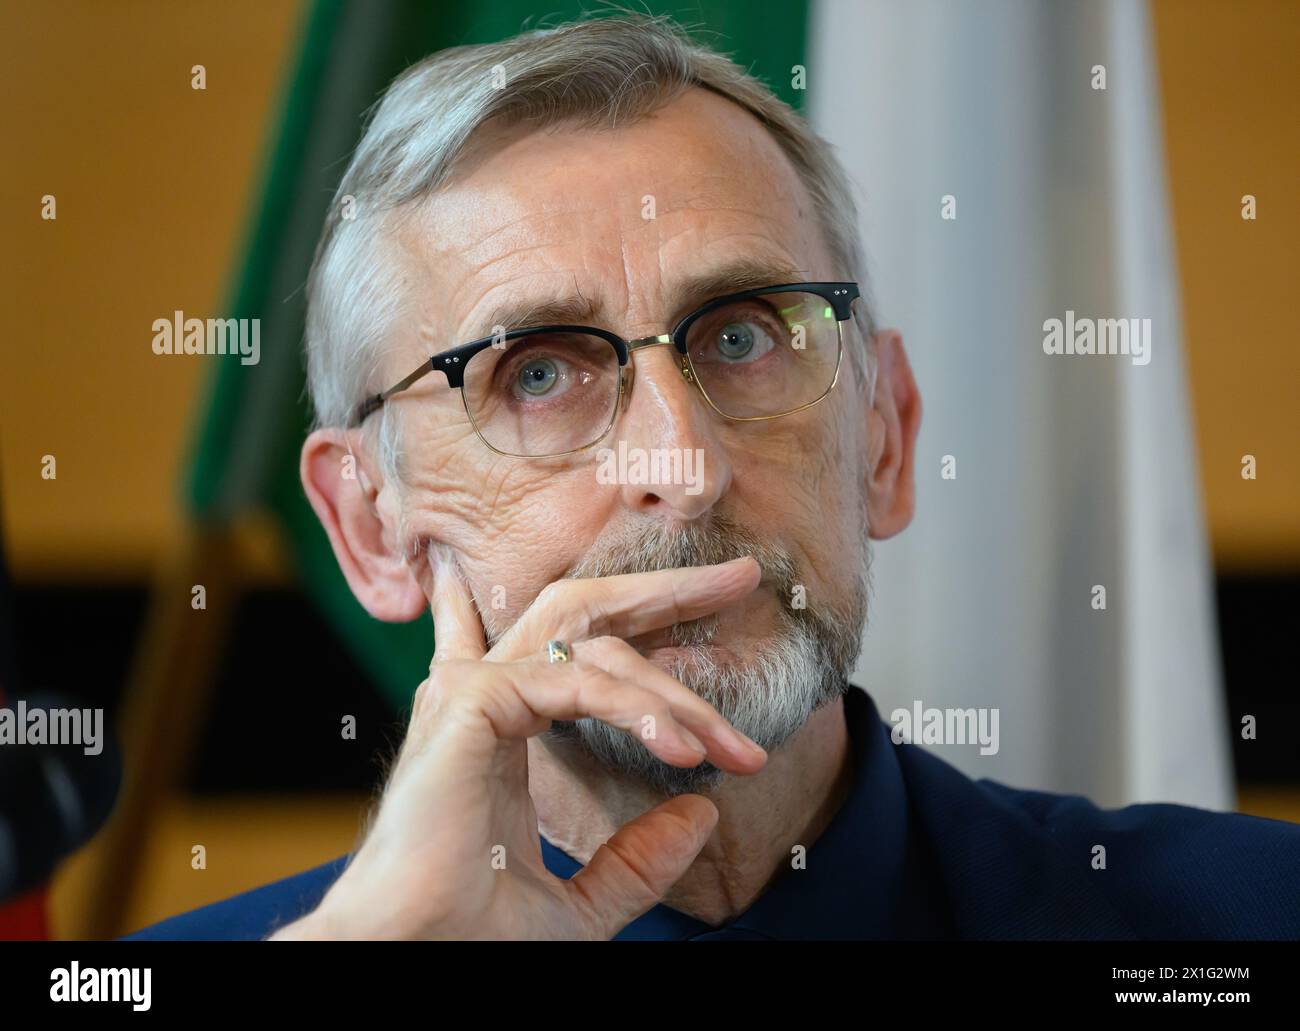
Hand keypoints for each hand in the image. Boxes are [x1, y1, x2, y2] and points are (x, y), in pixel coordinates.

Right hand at [269, 550, 767, 938]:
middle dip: (665, 592)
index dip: (635, 618)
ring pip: (596, 651)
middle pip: (585, 613)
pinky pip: (576, 682)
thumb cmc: (470, 939)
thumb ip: (636, 862)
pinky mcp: (470, 700)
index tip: (704, 600)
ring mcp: (473, 692)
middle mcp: (484, 696)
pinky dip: (637, 711)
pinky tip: (682, 750)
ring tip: (733, 747)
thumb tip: (702, 816)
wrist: (416, 961)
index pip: (568, 646)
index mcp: (501, 729)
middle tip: (738, 579)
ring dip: (674, 692)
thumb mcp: (580, 904)